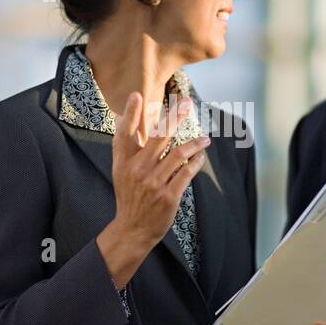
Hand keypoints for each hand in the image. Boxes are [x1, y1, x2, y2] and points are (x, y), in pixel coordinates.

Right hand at [96, 91, 209, 288]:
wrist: (132, 229)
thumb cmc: (129, 195)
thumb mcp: (120, 171)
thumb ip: (123, 145)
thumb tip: (123, 115)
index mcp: (124, 163)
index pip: (125, 133)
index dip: (131, 114)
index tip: (137, 95)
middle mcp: (138, 170)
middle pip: (159, 137)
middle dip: (174, 117)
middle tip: (186, 102)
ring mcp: (154, 183)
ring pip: (178, 154)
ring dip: (194, 143)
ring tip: (205, 139)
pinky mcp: (169, 196)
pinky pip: (187, 173)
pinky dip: (196, 162)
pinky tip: (201, 156)